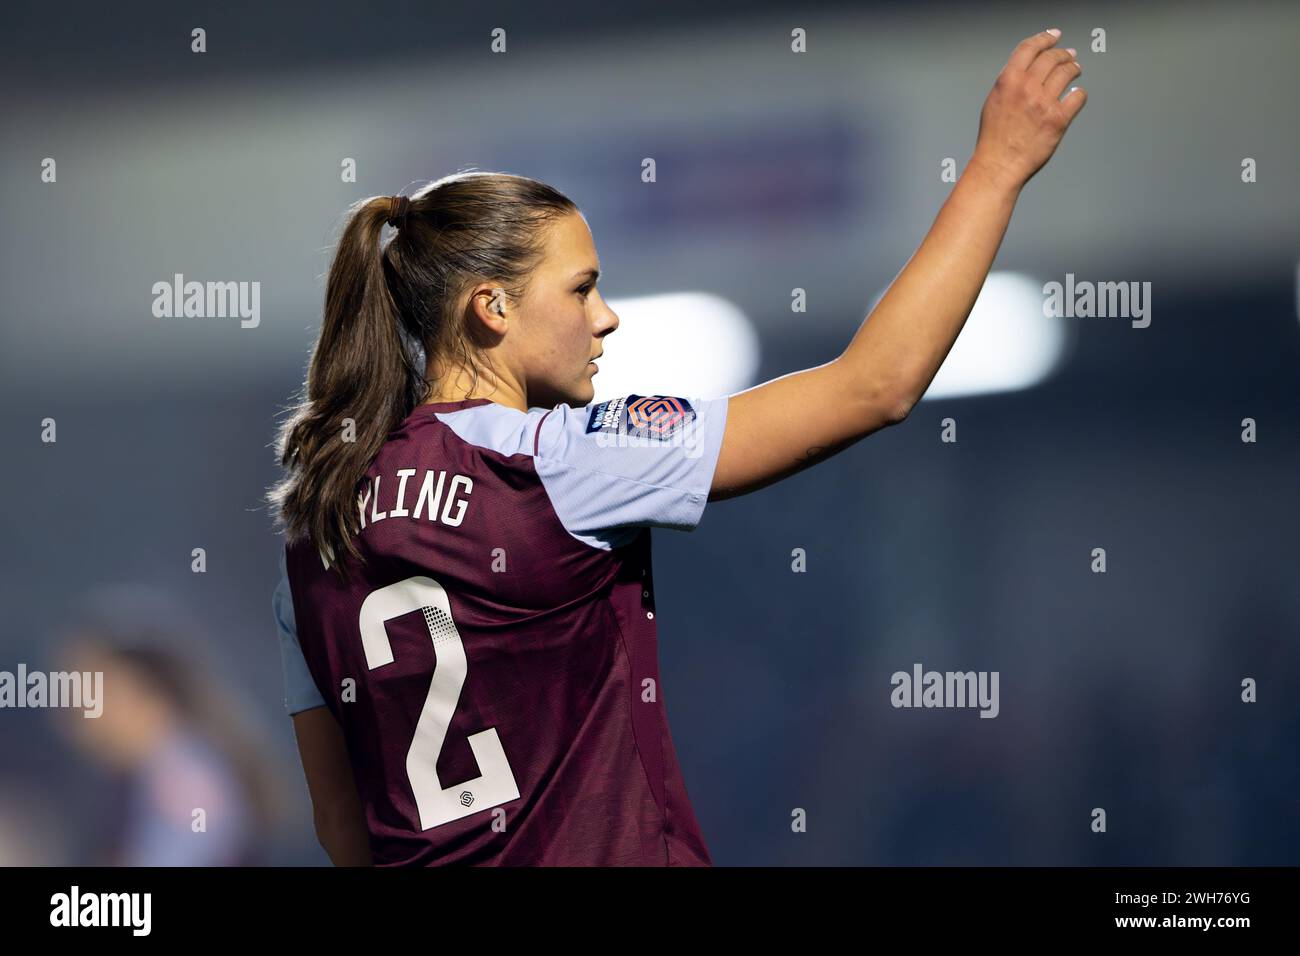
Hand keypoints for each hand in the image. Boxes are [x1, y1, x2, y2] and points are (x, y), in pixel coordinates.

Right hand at [970, 29, 1087, 189]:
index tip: (1054, 35)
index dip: (1045, 38)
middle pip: (1052, 58)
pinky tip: (1076, 96)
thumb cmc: (994, 138)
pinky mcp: (1058, 119)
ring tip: (1075, 71)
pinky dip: (1079, 95)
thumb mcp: (994, 101)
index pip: (1030, 48)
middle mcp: (1027, 88)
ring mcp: (1044, 103)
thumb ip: (1010, 81)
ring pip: (1067, 73)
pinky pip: (1078, 98)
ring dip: (1074, 69)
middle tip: (1069, 55)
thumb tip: (1029, 69)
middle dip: (1063, 54)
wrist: (999, 165)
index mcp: (1008, 81)